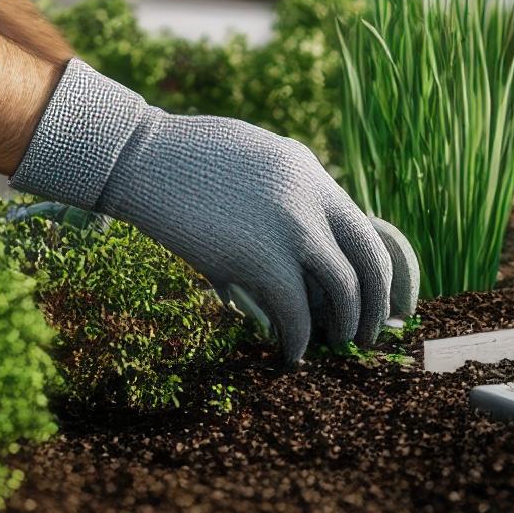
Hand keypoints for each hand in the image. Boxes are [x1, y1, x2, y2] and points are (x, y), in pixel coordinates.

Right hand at [14, 58, 394, 363]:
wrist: (135, 157)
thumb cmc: (177, 162)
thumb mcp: (246, 163)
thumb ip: (278, 198)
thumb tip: (285, 249)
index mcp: (309, 172)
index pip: (364, 228)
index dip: (378, 272)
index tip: (377, 300)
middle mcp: (311, 196)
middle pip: (368, 260)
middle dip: (373, 306)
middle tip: (366, 335)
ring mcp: (289, 226)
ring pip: (344, 288)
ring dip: (344, 325)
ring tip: (334, 347)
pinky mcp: (259, 257)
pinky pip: (296, 312)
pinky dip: (298, 340)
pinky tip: (290, 354)